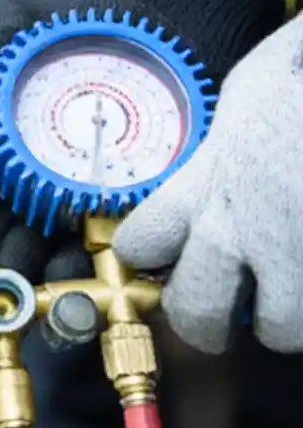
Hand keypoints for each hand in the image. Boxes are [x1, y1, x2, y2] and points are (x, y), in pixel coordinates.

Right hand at [0, 0, 286, 288]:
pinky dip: (87, 255)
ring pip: (49, 232)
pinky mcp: (136, 178)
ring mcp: (88, 173)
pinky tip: (68, 279)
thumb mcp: (26, 14)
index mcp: (7, 125)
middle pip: (1, 219)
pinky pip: (108, 226)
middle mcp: (42, 158)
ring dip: (27, 267)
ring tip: (9, 295)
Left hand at [115, 17, 302, 352]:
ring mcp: (296, 255)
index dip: (152, 256)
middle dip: (207, 323)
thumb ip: (226, 144)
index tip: (167, 256)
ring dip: (285, 321)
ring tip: (291, 294)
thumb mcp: (250, 96)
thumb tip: (220, 153)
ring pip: (280, 331)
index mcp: (204, 183)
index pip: (140, 246)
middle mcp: (240, 228)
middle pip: (195, 314)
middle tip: (225, 313)